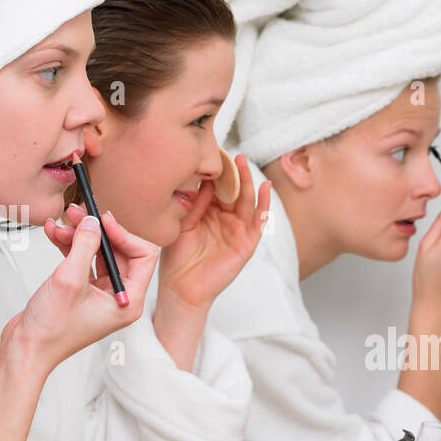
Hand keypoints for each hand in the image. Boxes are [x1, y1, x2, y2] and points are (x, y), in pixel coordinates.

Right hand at [5, 212, 157, 369]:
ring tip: (61, 223)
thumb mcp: (69, 280)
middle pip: (120, 251)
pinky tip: (54, 233)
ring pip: (98, 253)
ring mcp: (101, 294)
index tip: (101, 221)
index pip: (144, 255)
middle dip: (98, 231)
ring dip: (80, 236)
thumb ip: (84, 246)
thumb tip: (93, 221)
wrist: (26, 349)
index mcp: (129, 300)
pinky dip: (70, 246)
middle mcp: (120, 296)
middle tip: (77, 213)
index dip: (123, 233)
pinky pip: (83, 260)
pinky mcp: (82, 291)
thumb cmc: (51, 328)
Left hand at [156, 160, 271, 311]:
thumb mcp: (181, 223)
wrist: (181, 287)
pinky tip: (264, 188)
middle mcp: (224, 218)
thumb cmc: (177, 258)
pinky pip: (259, 221)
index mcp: (207, 212)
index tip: (212, 152)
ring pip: (246, 201)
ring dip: (247, 182)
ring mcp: (237, 230)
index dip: (216, 171)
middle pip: (233, 190)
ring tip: (244, 164)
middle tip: (231, 154)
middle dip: (234, 172)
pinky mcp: (247, 243)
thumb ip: (194, 203)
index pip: (216, 186)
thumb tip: (205, 181)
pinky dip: (264, 204)